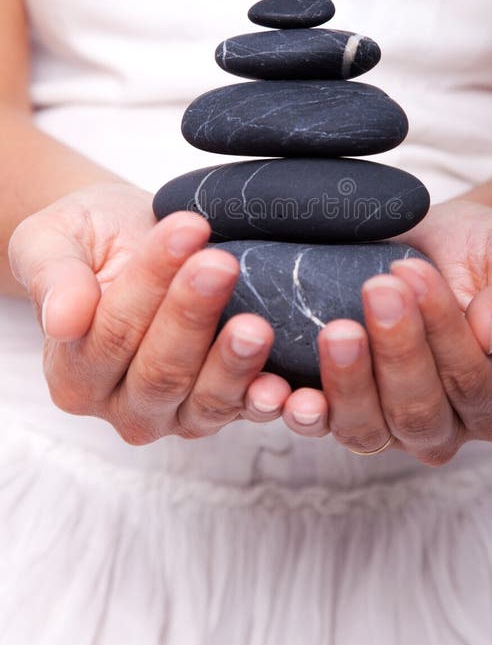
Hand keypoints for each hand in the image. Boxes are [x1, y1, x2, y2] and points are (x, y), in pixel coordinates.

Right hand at [8, 183, 290, 443]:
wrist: (138, 238)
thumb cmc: (94, 238)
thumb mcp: (54, 240)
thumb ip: (52, 277)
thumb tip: (62, 318)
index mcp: (73, 371)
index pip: (111, 332)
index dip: (149, 284)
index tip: (185, 231)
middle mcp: (121, 404)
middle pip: (160, 370)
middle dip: (193, 315)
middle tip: (221, 265)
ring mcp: (176, 413)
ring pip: (205, 399)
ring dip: (233, 363)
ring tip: (256, 325)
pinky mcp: (224, 408)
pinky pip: (247, 411)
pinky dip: (267, 401)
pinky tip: (286, 387)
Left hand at [280, 199, 491, 463]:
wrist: (436, 246)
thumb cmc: (484, 256)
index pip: (472, 381)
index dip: (443, 332)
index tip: (415, 274)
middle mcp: (446, 425)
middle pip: (418, 412)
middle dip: (396, 351)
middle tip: (378, 289)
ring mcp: (389, 425)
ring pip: (367, 429)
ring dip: (347, 381)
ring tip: (337, 329)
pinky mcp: (341, 410)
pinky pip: (320, 424)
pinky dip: (303, 410)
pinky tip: (288, 385)